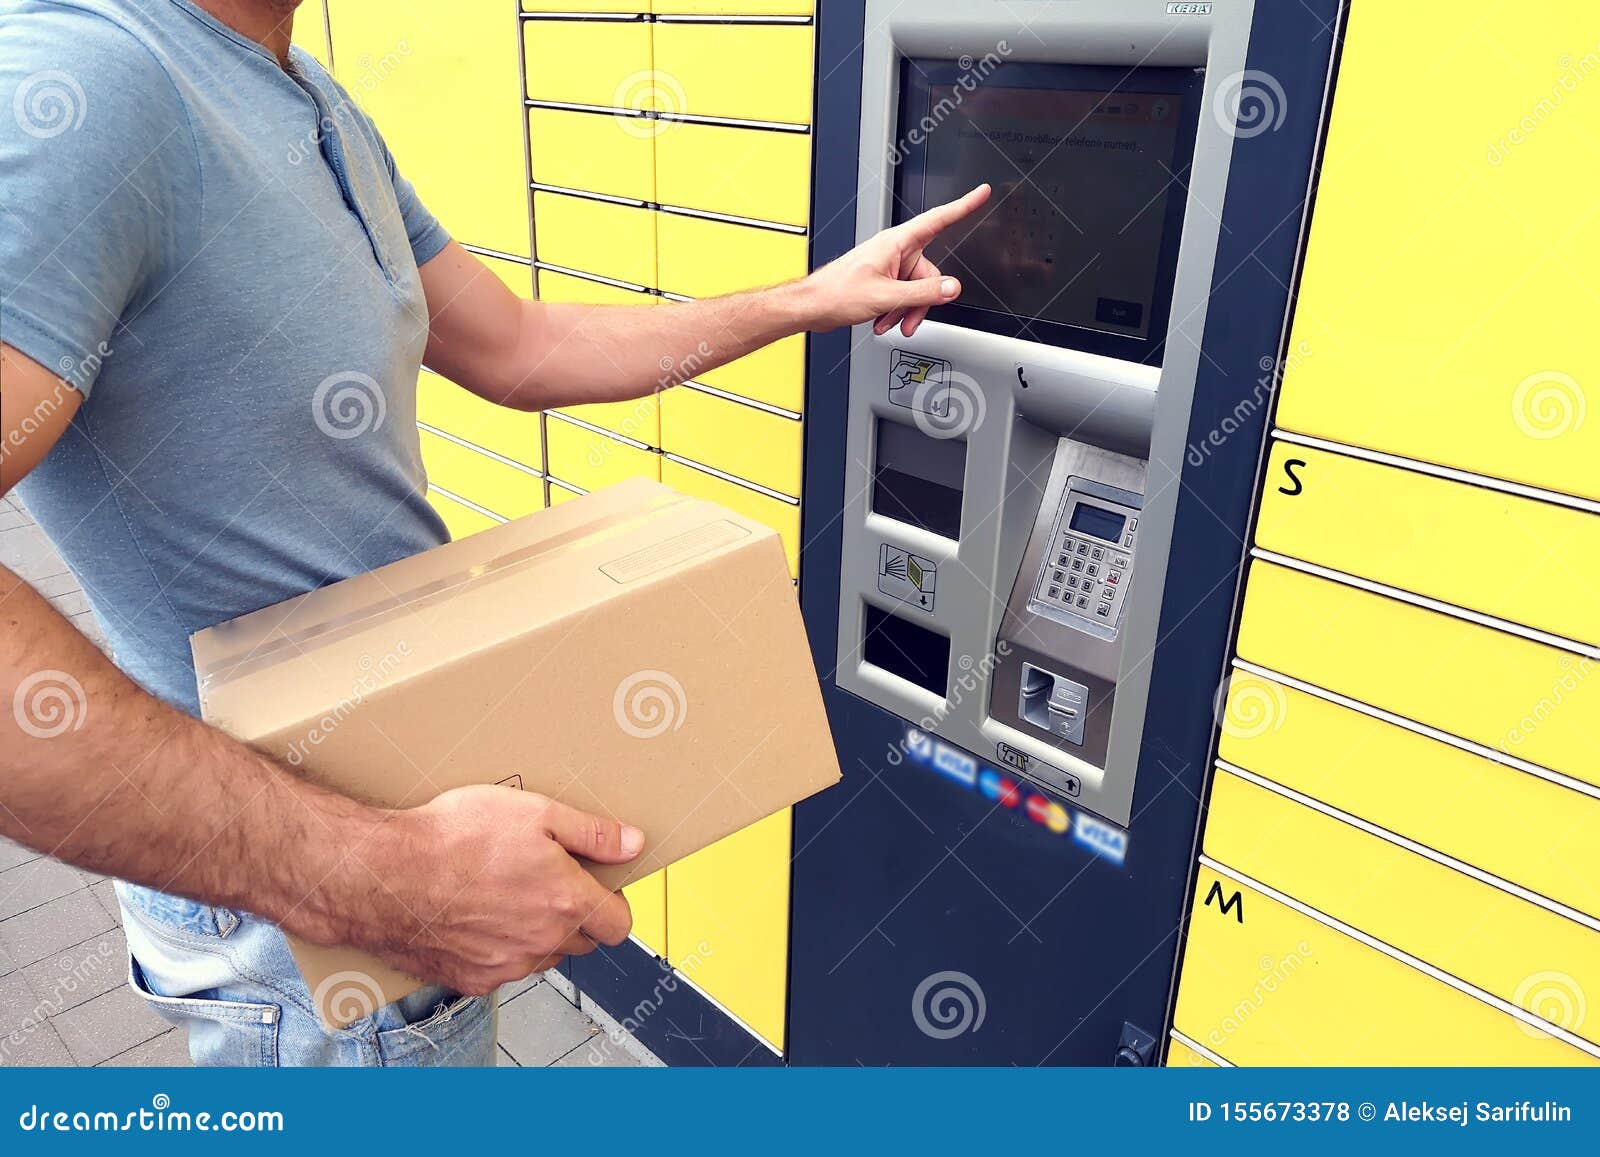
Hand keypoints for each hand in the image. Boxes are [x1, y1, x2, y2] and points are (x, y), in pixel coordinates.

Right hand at [356, 786, 642, 994]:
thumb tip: (632, 843)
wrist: (383, 874)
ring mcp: (506, 966)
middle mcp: (542, 943)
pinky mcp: (471, 979)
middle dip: (574, 914)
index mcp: (566, 903)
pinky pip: (502, 968)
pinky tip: (475, 914)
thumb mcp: (536, 812)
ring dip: (535, 931)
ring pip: (541, 955)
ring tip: (503, 891)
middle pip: (581, 941)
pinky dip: (497, 947)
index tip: (598, 884)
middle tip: (545, 878)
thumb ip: (593, 833)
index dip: (612, 902)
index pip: (618, 925)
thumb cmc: (454, 837)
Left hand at [797, 184, 990, 336]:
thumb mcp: (886, 296)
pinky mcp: (882, 280)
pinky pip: (902, 295)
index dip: (963, 206)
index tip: (981, 193)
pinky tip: (882, 321)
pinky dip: (896, 310)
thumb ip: (923, 292)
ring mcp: (889, 266)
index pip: (938, 219)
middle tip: (909, 318)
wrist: (814, 306)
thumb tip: (952, 287)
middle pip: (929, 272)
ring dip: (906, 310)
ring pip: (916, 288)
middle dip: (921, 300)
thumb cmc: (837, 292)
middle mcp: (894, 251)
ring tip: (889, 322)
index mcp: (896, 243)